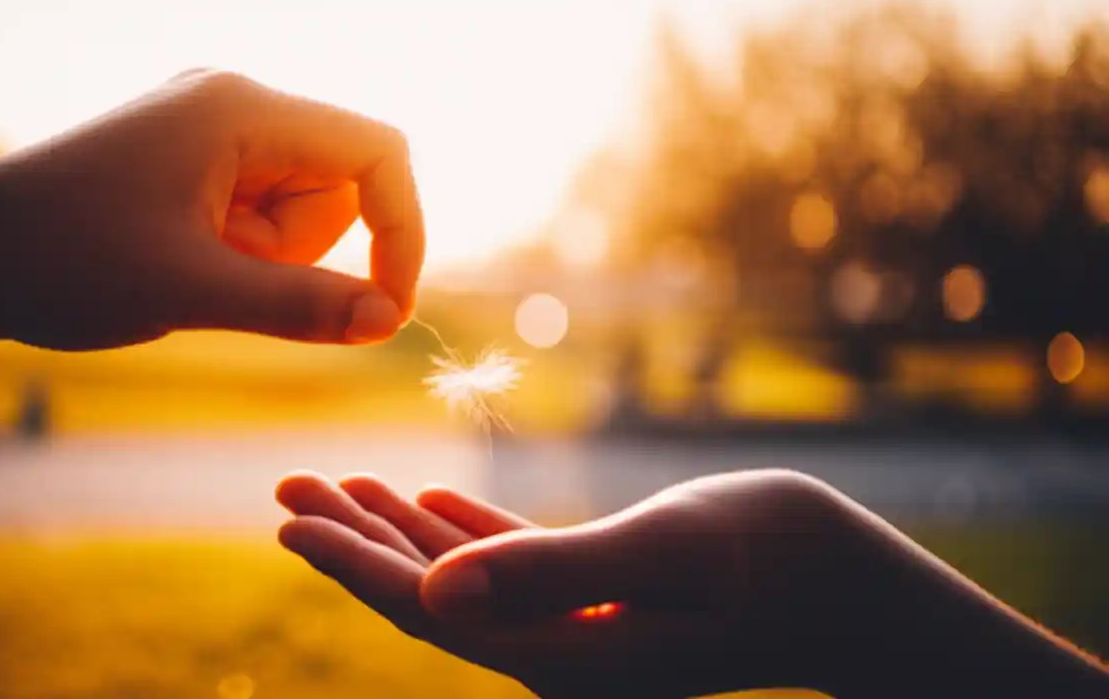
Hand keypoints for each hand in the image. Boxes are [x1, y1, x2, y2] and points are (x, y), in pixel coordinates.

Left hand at [0, 69, 421, 348]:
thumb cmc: (58, 258)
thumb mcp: (190, 290)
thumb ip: (300, 305)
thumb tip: (387, 321)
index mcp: (243, 110)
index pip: (378, 152)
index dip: (402, 230)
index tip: (387, 310)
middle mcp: (236, 106)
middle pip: (339, 187)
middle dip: (300, 250)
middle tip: (218, 271)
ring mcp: (212, 134)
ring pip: (301, 210)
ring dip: (266, 259)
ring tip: (186, 266)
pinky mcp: (194, 165)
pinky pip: (260, 217)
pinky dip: (239, 256)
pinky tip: (176, 263)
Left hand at [276, 470, 1107, 698]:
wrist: (853, 587)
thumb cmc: (774, 558)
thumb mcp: (666, 555)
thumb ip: (549, 574)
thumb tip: (433, 598)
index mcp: (558, 655)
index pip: (426, 610)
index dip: (351, 563)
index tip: (287, 516)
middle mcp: (556, 655)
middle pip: (428, 597)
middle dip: (353, 543)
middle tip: (286, 488)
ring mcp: (579, 631)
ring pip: (464, 580)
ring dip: (398, 531)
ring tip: (339, 484)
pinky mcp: (604, 600)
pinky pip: (514, 567)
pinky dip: (464, 530)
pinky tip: (430, 501)